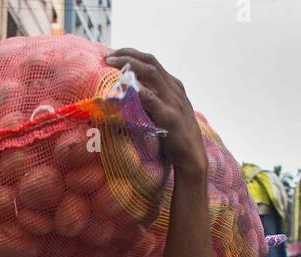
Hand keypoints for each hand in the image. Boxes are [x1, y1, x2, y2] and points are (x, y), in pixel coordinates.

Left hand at [104, 48, 205, 175]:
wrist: (193, 157)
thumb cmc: (176, 137)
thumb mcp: (166, 111)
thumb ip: (153, 101)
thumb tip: (128, 94)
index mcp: (173, 86)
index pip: (151, 61)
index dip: (132, 54)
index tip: (113, 55)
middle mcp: (174, 89)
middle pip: (149, 62)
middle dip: (127, 55)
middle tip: (107, 57)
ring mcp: (173, 101)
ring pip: (150, 74)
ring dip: (128, 66)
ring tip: (110, 65)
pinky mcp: (169, 116)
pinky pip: (151, 99)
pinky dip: (136, 91)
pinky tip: (123, 88)